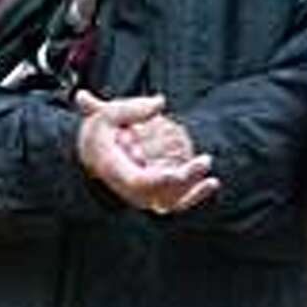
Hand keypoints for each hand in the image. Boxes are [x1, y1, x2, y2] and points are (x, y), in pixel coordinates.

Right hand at [75, 91, 217, 215]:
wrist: (93, 154)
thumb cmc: (100, 133)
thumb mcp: (105, 115)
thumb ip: (132, 108)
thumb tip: (160, 103)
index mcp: (117, 171)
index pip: (139, 183)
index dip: (159, 182)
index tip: (176, 174)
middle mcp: (131, 188)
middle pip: (162, 193)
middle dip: (185, 178)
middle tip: (205, 161)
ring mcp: (143, 194)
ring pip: (171, 200)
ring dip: (193, 188)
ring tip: (208, 169)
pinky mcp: (155, 193)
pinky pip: (177, 202)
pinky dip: (195, 195)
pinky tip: (213, 183)